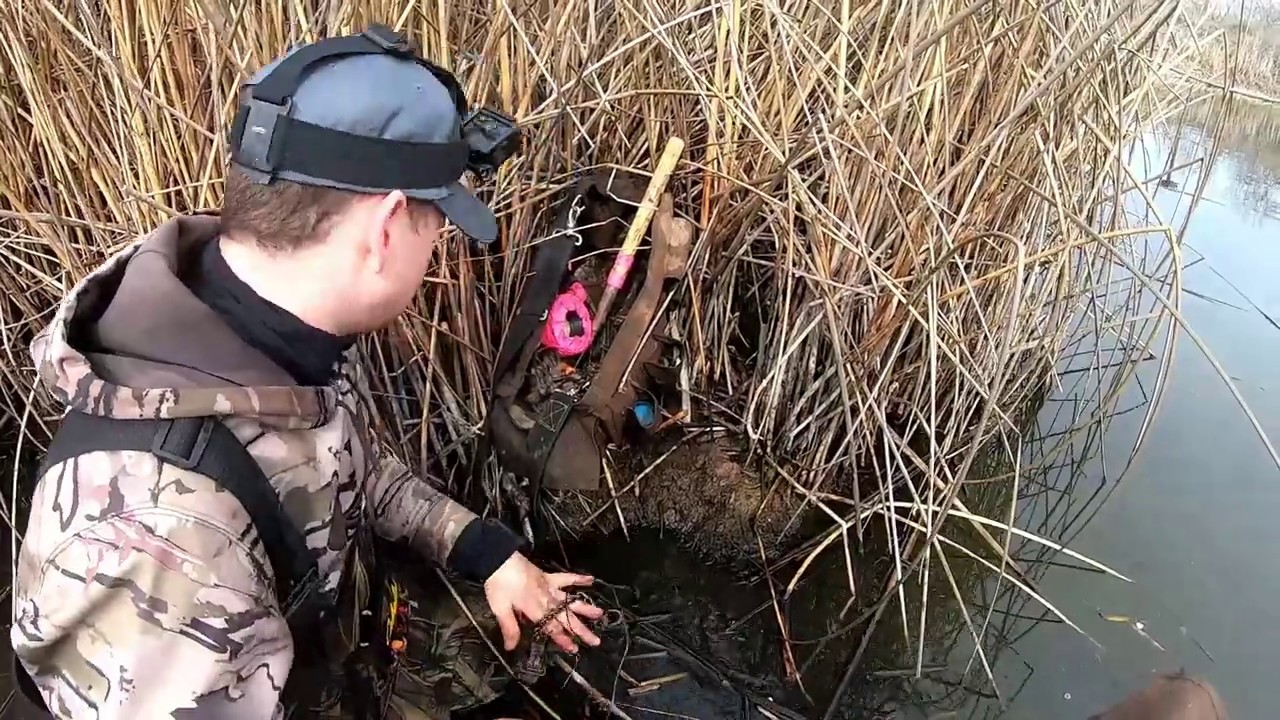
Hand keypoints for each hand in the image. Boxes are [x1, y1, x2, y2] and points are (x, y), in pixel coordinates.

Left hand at [484, 552, 604, 652]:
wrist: (499, 559)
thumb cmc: (498, 583)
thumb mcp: (500, 608)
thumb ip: (510, 628)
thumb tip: (511, 646)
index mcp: (534, 608)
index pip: (551, 627)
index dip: (563, 639)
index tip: (573, 649)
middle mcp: (545, 598)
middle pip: (566, 617)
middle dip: (580, 630)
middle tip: (595, 640)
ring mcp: (548, 587)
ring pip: (570, 599)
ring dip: (584, 607)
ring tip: (599, 613)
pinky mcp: (547, 577)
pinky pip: (566, 578)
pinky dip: (578, 578)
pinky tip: (590, 579)